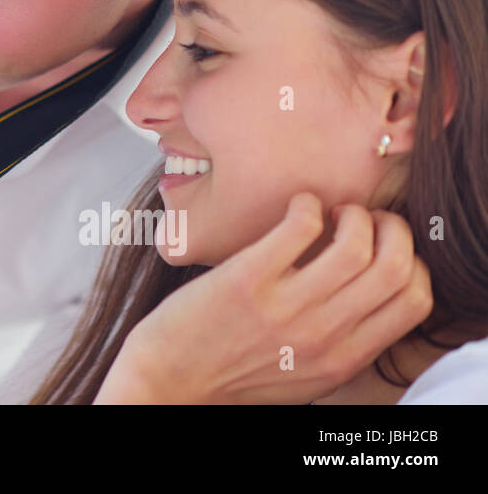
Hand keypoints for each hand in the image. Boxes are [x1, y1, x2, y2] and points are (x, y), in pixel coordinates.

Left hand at [95, 192, 433, 402]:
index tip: (386, 248)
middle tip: (366, 219)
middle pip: (395, 268)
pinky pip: (299, 226)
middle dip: (392, 230)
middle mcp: (322, 335)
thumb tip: (373, 297)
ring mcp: (285, 306)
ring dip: (352, 213)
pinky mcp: (246, 278)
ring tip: (331, 212)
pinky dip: (308, 204)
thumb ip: (344, 343)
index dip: (413, 263)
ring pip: (356, 244)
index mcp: (344, 359)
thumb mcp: (307, 373)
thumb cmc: (236, 372)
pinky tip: (297, 206)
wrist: (170, 379)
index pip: (415, 302)